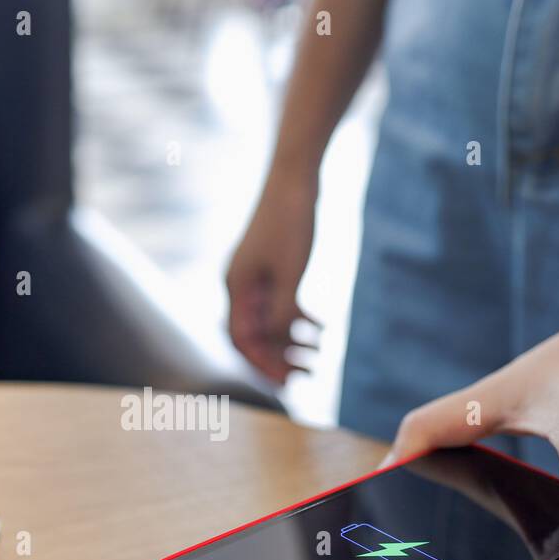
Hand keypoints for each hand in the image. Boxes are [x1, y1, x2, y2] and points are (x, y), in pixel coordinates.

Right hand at [226, 173, 321, 383]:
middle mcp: (241, 285)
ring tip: (320, 354)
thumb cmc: (291, 222)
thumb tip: (277, 344)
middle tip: (309, 374)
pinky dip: (299, 318)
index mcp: (236, 287)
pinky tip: (322, 328)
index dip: (263, 364)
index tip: (287, 383)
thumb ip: (282, 311)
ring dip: (292, 341)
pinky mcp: (272, 266)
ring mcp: (255, 276)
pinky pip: (281, 303)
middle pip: (255, 335)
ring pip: (269, 321)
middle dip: (280, 357)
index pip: (242, 340)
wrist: (296, 176)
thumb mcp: (291, 273)